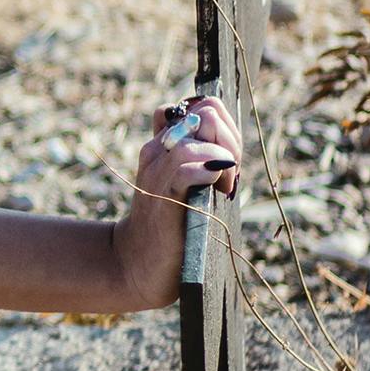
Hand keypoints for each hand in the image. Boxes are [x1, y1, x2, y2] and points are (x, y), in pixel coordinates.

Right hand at [111, 94, 243, 309]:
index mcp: (163, 142)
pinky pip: (187, 169)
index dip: (225, 126)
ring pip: (198, 141)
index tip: (227, 157)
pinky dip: (209, 172)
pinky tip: (216, 187)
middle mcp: (157, 150)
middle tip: (229, 174)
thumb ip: (198, 154)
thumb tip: (216, 126)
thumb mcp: (184, 181)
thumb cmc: (170, 224)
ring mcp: (156, 172)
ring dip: (222, 161)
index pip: (204, 106)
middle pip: (206, 116)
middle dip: (228, 140)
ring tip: (223, 187)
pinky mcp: (162, 196)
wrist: (139, 264)